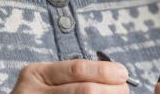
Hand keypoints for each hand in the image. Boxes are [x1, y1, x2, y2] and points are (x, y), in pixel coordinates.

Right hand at [11, 58, 130, 92]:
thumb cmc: (43, 93)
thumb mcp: (51, 79)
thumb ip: (77, 75)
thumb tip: (117, 75)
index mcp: (35, 74)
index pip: (77, 69)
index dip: (104, 71)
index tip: (122, 73)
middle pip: (85, 91)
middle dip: (111, 90)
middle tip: (124, 89)